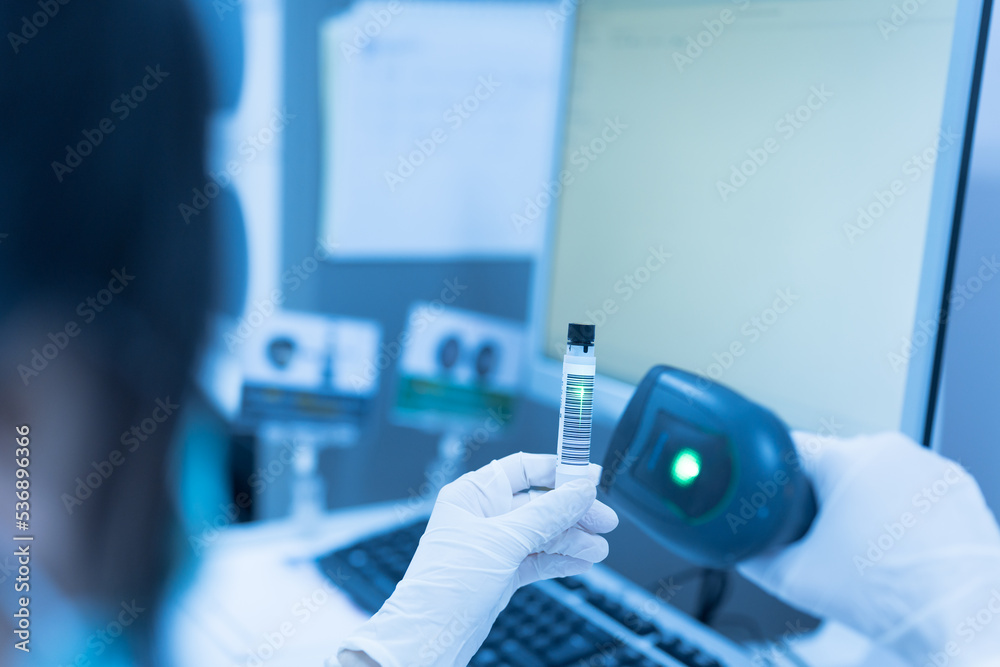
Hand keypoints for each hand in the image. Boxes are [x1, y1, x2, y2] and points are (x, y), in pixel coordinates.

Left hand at [334, 452, 617, 666]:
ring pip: (542, 534)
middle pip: (539, 503)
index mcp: (473, 494)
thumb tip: (579, 491)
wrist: (431, 636)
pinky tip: (582, 561)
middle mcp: (483, 516)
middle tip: (603, 519)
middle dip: (572, 512)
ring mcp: (493, 546)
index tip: (588, 476)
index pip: (522, 469)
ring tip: (598, 548)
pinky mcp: (501, 573)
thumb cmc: (446, 584)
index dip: (557, 470)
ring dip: (572, 539)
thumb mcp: (503, 540)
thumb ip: (547, 514)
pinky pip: (538, 558)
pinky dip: (560, 560)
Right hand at [738, 431, 999, 664]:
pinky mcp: (958, 487)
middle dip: (823, 498)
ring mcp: (930, 467)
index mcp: (847, 457)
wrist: (958, 620)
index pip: (789, 450)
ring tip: (869, 548)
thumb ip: (754, 557)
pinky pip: (913, 489)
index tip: (776, 499)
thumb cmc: (892, 598)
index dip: (774, 477)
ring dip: (866, 502)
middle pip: (835, 465)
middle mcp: (892, 450)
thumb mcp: (797, 579)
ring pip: (876, 475)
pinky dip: (902, 512)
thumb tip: (739, 548)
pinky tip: (899, 546)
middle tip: (827, 539)